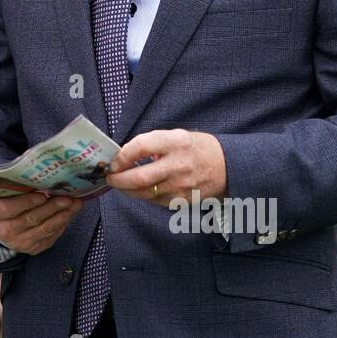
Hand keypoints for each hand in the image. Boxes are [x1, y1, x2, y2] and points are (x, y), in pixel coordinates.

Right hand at [0, 192, 83, 254]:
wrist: (4, 224)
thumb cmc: (7, 200)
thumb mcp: (5, 190)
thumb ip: (18, 184)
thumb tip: (40, 174)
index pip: (9, 208)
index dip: (26, 202)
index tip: (42, 194)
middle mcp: (4, 230)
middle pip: (30, 219)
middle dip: (51, 207)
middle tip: (67, 197)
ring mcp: (18, 242)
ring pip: (44, 229)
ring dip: (62, 216)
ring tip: (75, 204)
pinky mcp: (33, 249)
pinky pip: (50, 236)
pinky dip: (62, 224)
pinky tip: (70, 213)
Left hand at [106, 129, 226, 205]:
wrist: (226, 166)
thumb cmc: (195, 148)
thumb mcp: (176, 135)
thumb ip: (151, 143)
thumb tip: (122, 155)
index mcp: (176, 142)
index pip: (141, 147)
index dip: (122, 156)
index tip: (113, 161)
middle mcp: (179, 164)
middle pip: (139, 177)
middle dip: (118, 180)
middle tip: (110, 178)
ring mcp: (181, 186)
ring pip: (144, 193)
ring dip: (127, 190)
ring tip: (121, 184)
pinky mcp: (183, 201)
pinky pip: (155, 201)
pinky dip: (143, 196)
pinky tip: (140, 190)